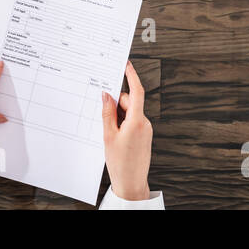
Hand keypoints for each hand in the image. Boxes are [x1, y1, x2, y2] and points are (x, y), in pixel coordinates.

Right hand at [101, 62, 152, 200]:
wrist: (131, 183)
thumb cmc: (120, 164)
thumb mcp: (108, 136)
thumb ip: (107, 113)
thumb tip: (107, 95)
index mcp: (137, 122)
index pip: (137, 92)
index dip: (132, 76)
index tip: (126, 65)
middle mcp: (144, 124)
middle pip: (131, 102)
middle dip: (117, 103)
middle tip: (103, 112)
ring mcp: (146, 130)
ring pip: (131, 112)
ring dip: (119, 115)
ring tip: (109, 131)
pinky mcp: (144, 135)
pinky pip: (133, 121)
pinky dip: (123, 122)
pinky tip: (114, 135)